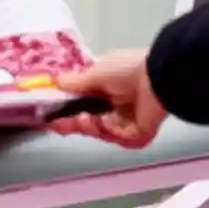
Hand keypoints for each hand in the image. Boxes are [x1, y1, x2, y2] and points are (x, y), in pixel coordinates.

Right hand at [50, 49, 167, 148]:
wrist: (157, 77)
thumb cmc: (127, 69)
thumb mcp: (95, 72)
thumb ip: (75, 82)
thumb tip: (55, 81)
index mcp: (106, 89)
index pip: (82, 105)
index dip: (67, 111)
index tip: (51, 116)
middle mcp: (116, 106)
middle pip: (89, 123)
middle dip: (73, 123)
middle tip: (58, 124)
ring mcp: (127, 121)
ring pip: (100, 132)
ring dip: (89, 126)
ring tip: (85, 118)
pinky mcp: (137, 134)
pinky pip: (116, 138)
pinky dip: (108, 131)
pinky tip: (104, 121)